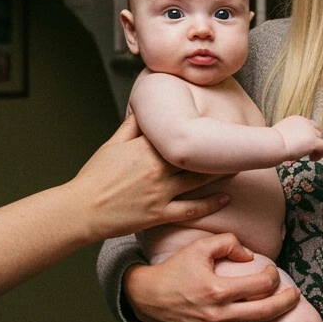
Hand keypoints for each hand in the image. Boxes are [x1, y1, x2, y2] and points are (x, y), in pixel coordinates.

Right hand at [70, 114, 231, 240]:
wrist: (82, 209)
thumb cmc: (95, 176)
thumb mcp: (112, 144)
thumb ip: (132, 126)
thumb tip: (145, 107)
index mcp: (145, 148)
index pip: (178, 134)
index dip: (200, 128)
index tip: (218, 123)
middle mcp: (156, 168)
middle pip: (194, 156)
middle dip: (217, 149)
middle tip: (239, 142)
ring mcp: (160, 192)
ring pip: (198, 180)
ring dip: (221, 172)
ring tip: (239, 164)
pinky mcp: (160, 214)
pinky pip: (191, 209)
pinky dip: (211, 204)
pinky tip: (226, 197)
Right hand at [123, 233, 300, 321]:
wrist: (146, 298)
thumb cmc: (174, 270)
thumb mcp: (200, 247)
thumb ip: (229, 242)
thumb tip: (251, 256)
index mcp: (218, 291)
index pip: (262, 286)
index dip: (273, 276)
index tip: (271, 271)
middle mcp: (218, 317)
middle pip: (267, 314)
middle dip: (287, 303)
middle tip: (295, 296)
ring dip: (261, 317)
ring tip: (267, 305)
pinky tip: (243, 316)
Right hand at [273, 116, 322, 161]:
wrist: (273, 144)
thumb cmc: (271, 142)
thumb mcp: (280, 133)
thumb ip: (288, 134)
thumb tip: (288, 142)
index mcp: (296, 119)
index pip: (308, 125)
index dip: (307, 134)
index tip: (302, 144)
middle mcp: (305, 122)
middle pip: (317, 130)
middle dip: (314, 139)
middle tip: (308, 150)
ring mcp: (311, 132)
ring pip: (320, 139)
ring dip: (316, 147)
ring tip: (310, 156)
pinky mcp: (314, 141)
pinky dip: (320, 154)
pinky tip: (312, 159)